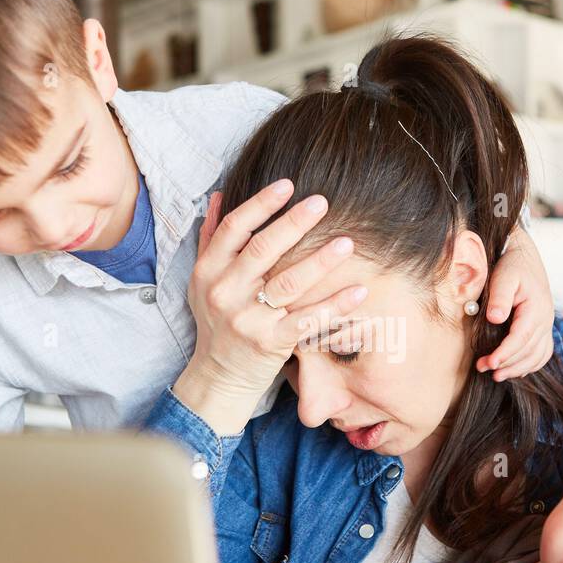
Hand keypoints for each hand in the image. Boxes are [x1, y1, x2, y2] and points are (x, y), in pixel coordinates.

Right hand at [174, 180, 366, 434]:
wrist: (218, 377)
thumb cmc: (217, 322)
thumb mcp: (203, 281)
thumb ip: (212, 239)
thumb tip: (222, 196)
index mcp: (209, 271)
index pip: (235, 229)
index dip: (261, 205)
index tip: (287, 185)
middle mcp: (225, 292)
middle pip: (262, 250)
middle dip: (293, 224)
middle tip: (322, 202)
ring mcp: (248, 319)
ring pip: (288, 284)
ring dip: (320, 262)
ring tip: (347, 243)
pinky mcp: (271, 343)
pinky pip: (308, 321)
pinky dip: (335, 306)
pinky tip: (359, 291)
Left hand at [476, 225, 555, 380]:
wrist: (523, 256)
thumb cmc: (511, 265)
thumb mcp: (503, 276)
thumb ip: (500, 297)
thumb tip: (495, 318)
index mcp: (537, 308)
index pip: (522, 338)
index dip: (506, 353)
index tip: (489, 363)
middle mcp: (546, 319)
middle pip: (529, 351)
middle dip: (506, 364)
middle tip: (482, 368)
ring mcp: (546, 325)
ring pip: (537, 356)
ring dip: (517, 368)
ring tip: (495, 376)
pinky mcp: (543, 328)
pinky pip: (541, 353)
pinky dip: (529, 365)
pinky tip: (512, 370)